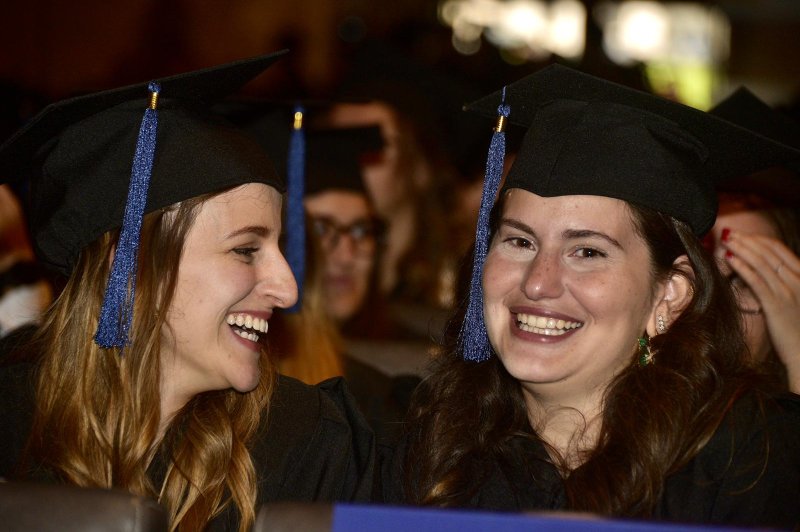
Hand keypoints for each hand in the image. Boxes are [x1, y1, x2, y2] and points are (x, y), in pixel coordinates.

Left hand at [723, 230, 799, 392]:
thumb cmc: (796, 328)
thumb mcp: (792, 299)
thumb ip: (780, 283)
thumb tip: (758, 269)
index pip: (779, 250)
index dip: (759, 240)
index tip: (742, 235)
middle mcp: (797, 280)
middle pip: (769, 253)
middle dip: (747, 240)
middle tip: (728, 233)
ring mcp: (788, 291)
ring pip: (762, 262)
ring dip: (742, 248)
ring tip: (726, 241)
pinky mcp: (776, 304)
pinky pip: (757, 280)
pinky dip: (743, 267)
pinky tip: (730, 259)